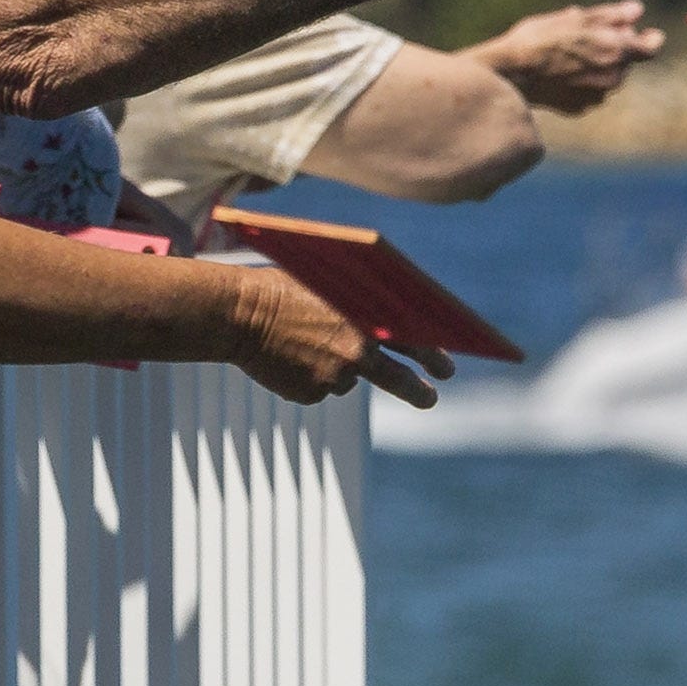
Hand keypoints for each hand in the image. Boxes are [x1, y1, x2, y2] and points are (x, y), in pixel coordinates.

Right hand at [224, 263, 450, 408]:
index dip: (435, 357)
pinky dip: (310, 375)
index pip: (416, 342)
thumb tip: (386, 326)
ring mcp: (335, 376)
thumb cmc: (284, 289)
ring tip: (305, 342)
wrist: (241, 314)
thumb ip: (360, 310)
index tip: (446, 370)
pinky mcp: (313, 394)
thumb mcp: (333, 287)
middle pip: (400, 381)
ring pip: (348, 379)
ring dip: (335, 366)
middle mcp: (357, 351)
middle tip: (429, 398)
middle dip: (419, 391)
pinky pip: (320, 387)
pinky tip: (289, 355)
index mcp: (367, 319)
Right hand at [472, 0, 666, 113]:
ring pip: (607, 76)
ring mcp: (597, 96)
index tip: (648, 33)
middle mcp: (614, 78)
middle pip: (625, 61)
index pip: (651, 47)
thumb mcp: (577, 18)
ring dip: (597, 65)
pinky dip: (581, 82)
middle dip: (613, 48)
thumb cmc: (542, 39)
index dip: (649, 38)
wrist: (511, 74)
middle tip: (586, 36)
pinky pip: (590, 91)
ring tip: (567, 53)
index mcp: (617, 51)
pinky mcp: (580, 108)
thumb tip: (637, 10)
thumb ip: (612, 16)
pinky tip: (559, 73)